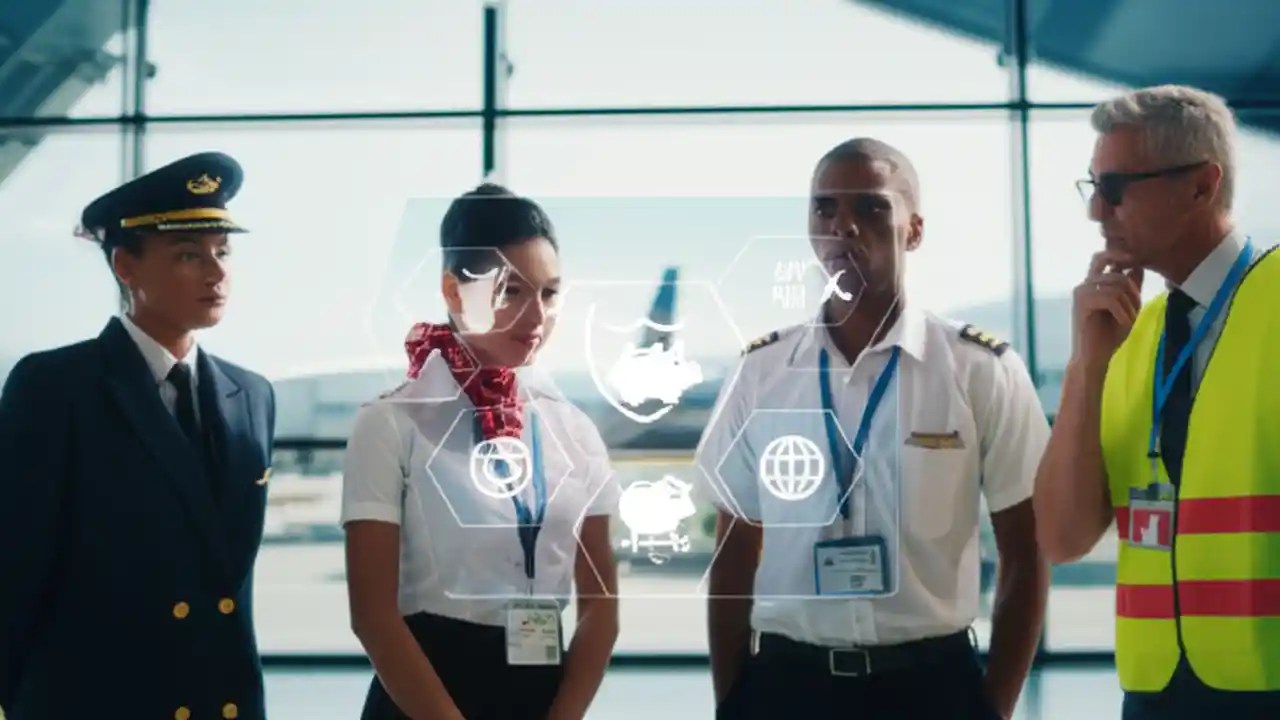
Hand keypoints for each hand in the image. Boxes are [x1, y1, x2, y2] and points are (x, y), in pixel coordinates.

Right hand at [1071, 251, 1144, 366]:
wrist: (1094, 358)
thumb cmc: (1109, 335)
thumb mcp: (1128, 308)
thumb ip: (1131, 287)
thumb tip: (1138, 265)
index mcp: (1093, 283)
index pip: (1103, 256)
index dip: (1119, 255)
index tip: (1136, 264)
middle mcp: (1085, 284)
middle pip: (1116, 271)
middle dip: (1133, 289)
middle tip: (1137, 308)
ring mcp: (1081, 292)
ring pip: (1116, 285)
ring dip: (1130, 304)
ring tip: (1130, 320)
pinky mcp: (1081, 303)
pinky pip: (1111, 298)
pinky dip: (1123, 313)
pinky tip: (1124, 324)